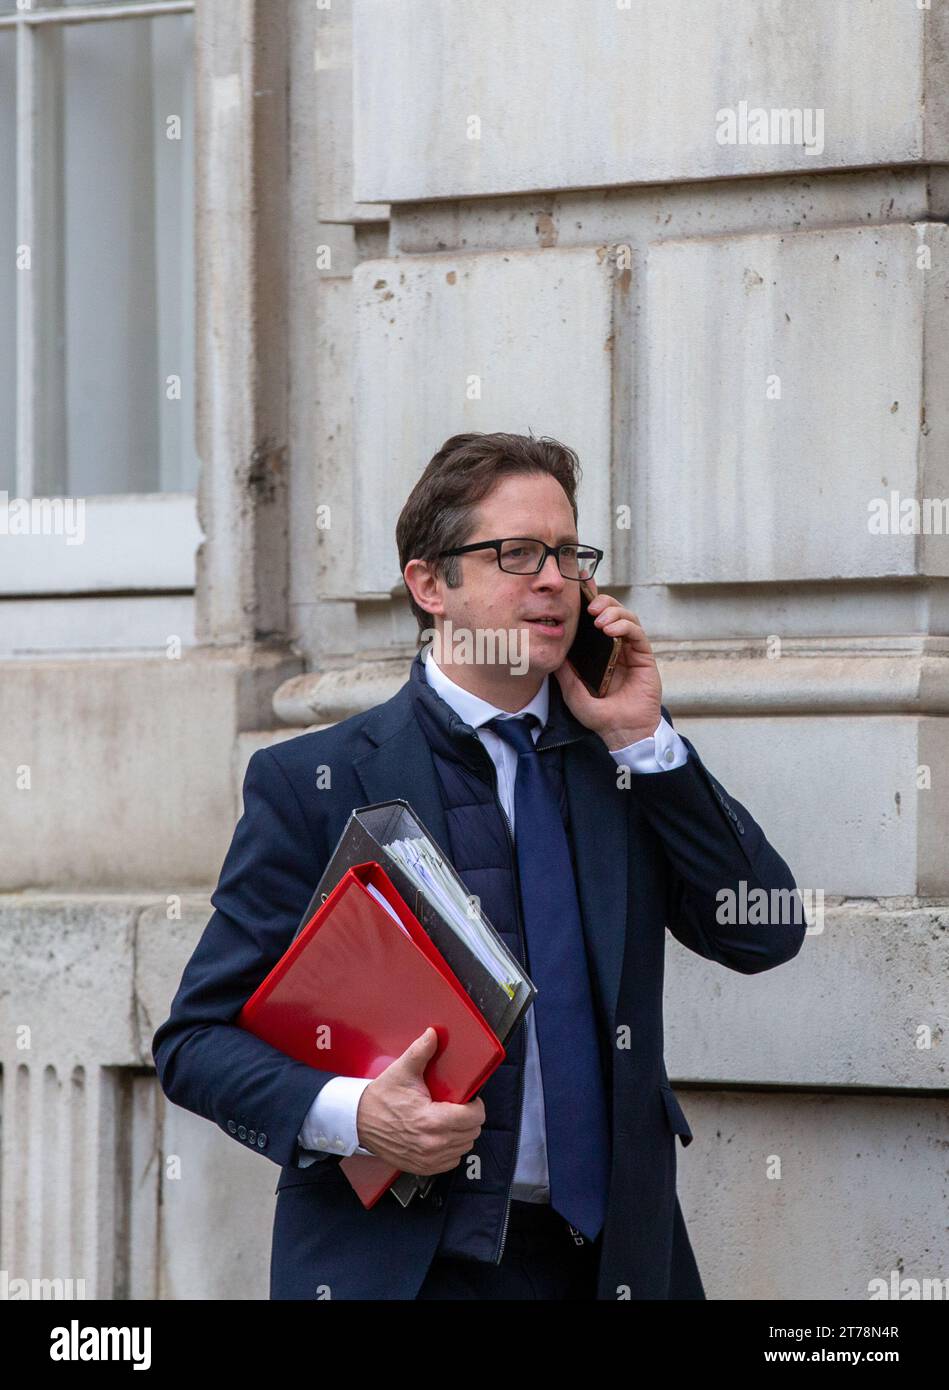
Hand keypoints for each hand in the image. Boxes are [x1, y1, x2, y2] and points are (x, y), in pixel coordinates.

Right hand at [355, 1027, 484, 1174]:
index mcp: (432, 1120)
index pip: (473, 1117)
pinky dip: (452, 1149)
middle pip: (472, 1132)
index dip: (476, 1106)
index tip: (469, 1099)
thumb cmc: (381, 1097)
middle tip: (459, 1106)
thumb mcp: (402, 1071)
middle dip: (470, 1118)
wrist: (359, 1121)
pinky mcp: (422, 1167)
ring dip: (462, 1134)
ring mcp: (428, 1159)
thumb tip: (434, 1033)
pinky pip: (452, 1161)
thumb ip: (421, 1051)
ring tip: (451, 1119)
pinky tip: (442, 1135)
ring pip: (464, 1147)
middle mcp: (432, 1144)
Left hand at [554, 578, 662, 750]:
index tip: (579, 583)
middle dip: (601, 601)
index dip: (589, 599)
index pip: (594, 619)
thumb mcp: (573, 691)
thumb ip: (564, 671)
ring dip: (613, 612)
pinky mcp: (644, 656)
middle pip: (612, 611)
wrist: (622, 732)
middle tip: (589, 605)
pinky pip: (637, 633)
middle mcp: (615, 647)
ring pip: (626, 617)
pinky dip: (624, 626)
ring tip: (599, 620)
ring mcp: (630, 650)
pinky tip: (610, 629)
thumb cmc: (600, 715)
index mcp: (598, 651)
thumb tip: (552, 649)